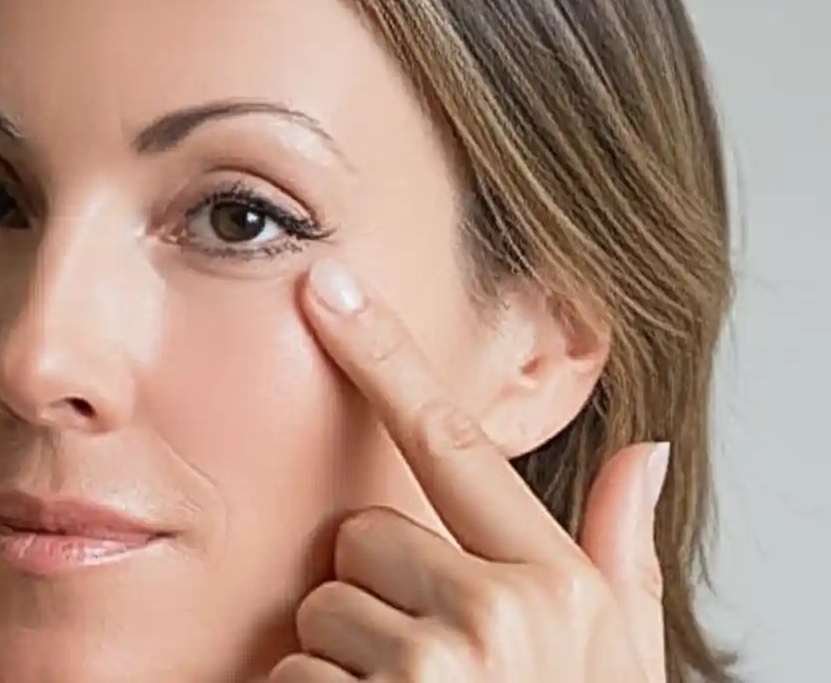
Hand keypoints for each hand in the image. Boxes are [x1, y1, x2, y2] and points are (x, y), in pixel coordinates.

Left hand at [270, 259, 668, 681]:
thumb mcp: (617, 657)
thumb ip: (621, 555)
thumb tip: (641, 452)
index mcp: (553, 580)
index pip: (452, 443)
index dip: (386, 357)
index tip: (328, 290)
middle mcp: (498, 611)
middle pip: (362, 535)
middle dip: (375, 590)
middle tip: (424, 658)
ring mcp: (434, 668)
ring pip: (321, 609)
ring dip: (344, 658)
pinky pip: (294, 673)